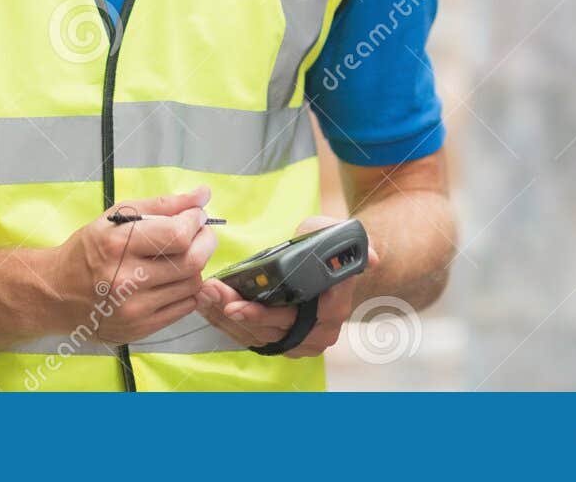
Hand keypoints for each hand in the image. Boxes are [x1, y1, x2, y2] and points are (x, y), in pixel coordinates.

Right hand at [53, 186, 218, 344]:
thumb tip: (203, 195)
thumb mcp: (117, 217)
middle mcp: (125, 280)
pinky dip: (186, 288)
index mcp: (117, 245)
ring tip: (181, 256)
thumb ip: (163, 204)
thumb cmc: (89, 249)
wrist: (58, 293)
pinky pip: (185, 306)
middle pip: (192, 261)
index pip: (178, 235)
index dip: (196, 222)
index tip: (195, 216)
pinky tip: (172, 278)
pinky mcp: (140, 328)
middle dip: (206, 242)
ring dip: (196, 265)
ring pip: (192, 284)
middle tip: (201, 234)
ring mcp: (134, 308)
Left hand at [195, 215, 380, 357]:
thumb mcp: (337, 234)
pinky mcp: (279, 340)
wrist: (335, 270)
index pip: (294, 317)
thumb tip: (371, 256)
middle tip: (212, 293)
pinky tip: (208, 306)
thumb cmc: (332, 249)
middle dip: (236, 311)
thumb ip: (344, 240)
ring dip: (225, 317)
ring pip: (256, 336)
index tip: (237, 305)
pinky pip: (250, 337)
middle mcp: (317, 332)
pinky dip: (227, 323)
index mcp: (334, 308)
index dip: (263, 313)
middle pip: (271, 328)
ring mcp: (298, 340)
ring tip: (205, 294)